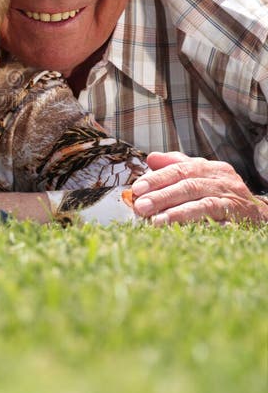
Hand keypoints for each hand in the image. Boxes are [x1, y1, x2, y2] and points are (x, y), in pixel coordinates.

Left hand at [132, 151, 267, 224]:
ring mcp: (232, 202)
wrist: (259, 211)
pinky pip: (220, 225)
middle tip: (141, 207)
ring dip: (178, 214)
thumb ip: (177, 164)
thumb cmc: (222, 191)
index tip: (137, 189)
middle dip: (162, 197)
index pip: (181, 169)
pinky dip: (203, 228)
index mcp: (211, 169)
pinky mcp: (240, 222)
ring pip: (204, 205)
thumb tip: (151, 158)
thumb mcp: (203, 173)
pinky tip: (185, 233)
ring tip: (156, 222)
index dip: (158, 178)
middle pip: (189, 186)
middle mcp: (222, 182)